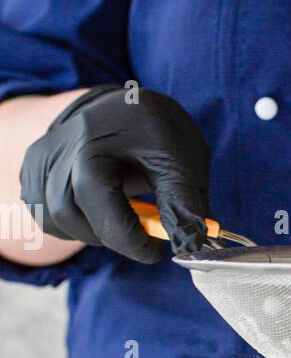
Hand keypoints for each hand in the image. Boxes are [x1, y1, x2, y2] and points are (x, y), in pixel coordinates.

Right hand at [20, 86, 210, 262]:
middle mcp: (62, 144)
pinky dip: (72, 220)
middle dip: (109, 234)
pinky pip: (44, 212)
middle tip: (139, 232)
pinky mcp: (34, 165)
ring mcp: (42, 154)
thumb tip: (190, 246)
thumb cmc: (158, 134)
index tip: (155, 251)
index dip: (132, 240)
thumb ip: (184, 205)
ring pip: (54, 219)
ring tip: (119, 210)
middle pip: (68, 214)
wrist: (127, 106)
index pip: (100, 204)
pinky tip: (96, 205)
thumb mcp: (183, 162)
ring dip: (90, 229)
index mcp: (100, 138)